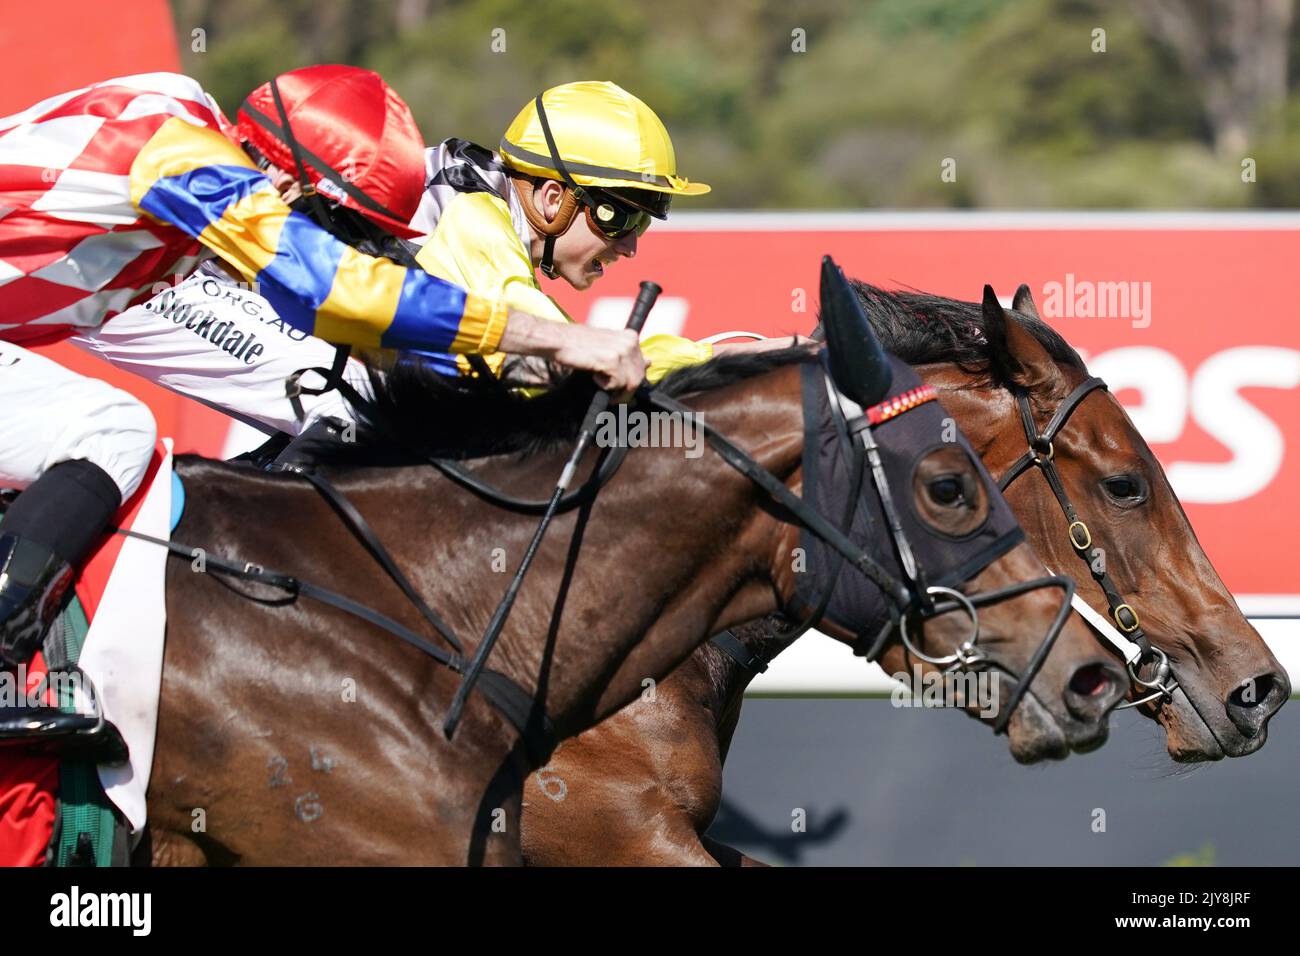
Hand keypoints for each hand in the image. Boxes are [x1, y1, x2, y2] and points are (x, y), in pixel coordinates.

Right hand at [499, 312, 645, 397]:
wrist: (558, 340)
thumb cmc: (578, 344)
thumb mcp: (607, 346)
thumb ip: (627, 355)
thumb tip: (649, 363)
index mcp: (631, 337)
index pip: (642, 366)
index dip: (632, 380)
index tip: (622, 388)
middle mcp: (630, 342)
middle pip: (639, 377)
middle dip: (626, 390)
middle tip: (610, 392)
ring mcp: (622, 351)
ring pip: (631, 384)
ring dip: (616, 391)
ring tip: (600, 383)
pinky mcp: (611, 360)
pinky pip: (617, 384)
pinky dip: (605, 386)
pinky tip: (594, 375)